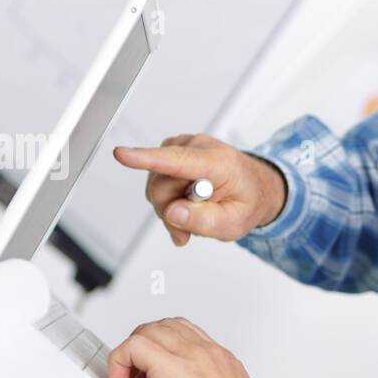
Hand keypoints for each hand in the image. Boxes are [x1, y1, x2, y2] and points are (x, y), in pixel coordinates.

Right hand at [113, 134, 287, 245]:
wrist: (256, 188)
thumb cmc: (247, 202)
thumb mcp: (234, 223)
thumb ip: (204, 220)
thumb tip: (174, 213)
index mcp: (218, 162)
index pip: (176, 161)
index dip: (146, 160)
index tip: (121, 155)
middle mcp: (198, 147)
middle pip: (160, 185)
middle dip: (169, 212)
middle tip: (187, 231)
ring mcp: (185, 147)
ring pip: (156, 185)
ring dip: (170, 208)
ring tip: (193, 217)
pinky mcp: (175, 152)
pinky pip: (158, 180)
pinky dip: (169, 199)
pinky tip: (186, 206)